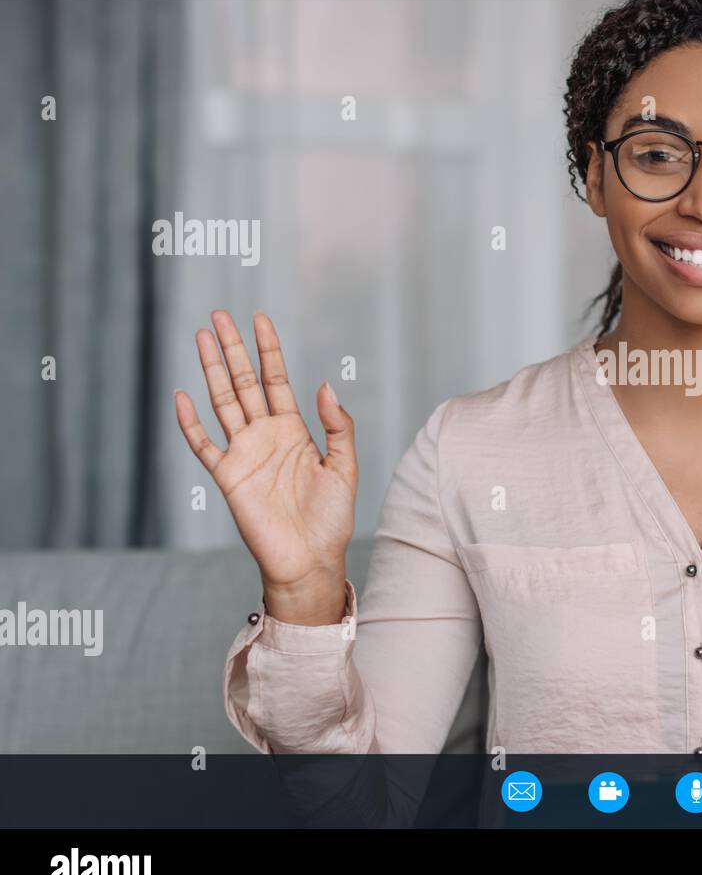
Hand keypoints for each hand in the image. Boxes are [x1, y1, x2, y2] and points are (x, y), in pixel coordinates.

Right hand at [174, 310, 356, 623]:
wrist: (310, 559)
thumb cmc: (331, 518)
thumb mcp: (345, 467)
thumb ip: (338, 426)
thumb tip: (326, 385)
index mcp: (294, 430)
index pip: (277, 379)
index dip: (268, 349)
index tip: (260, 319)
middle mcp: (265, 436)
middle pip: (244, 382)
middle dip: (232, 349)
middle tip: (219, 315)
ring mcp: (244, 454)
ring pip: (222, 403)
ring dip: (211, 371)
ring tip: (201, 338)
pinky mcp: (227, 478)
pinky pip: (203, 445)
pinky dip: (191, 423)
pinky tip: (183, 396)